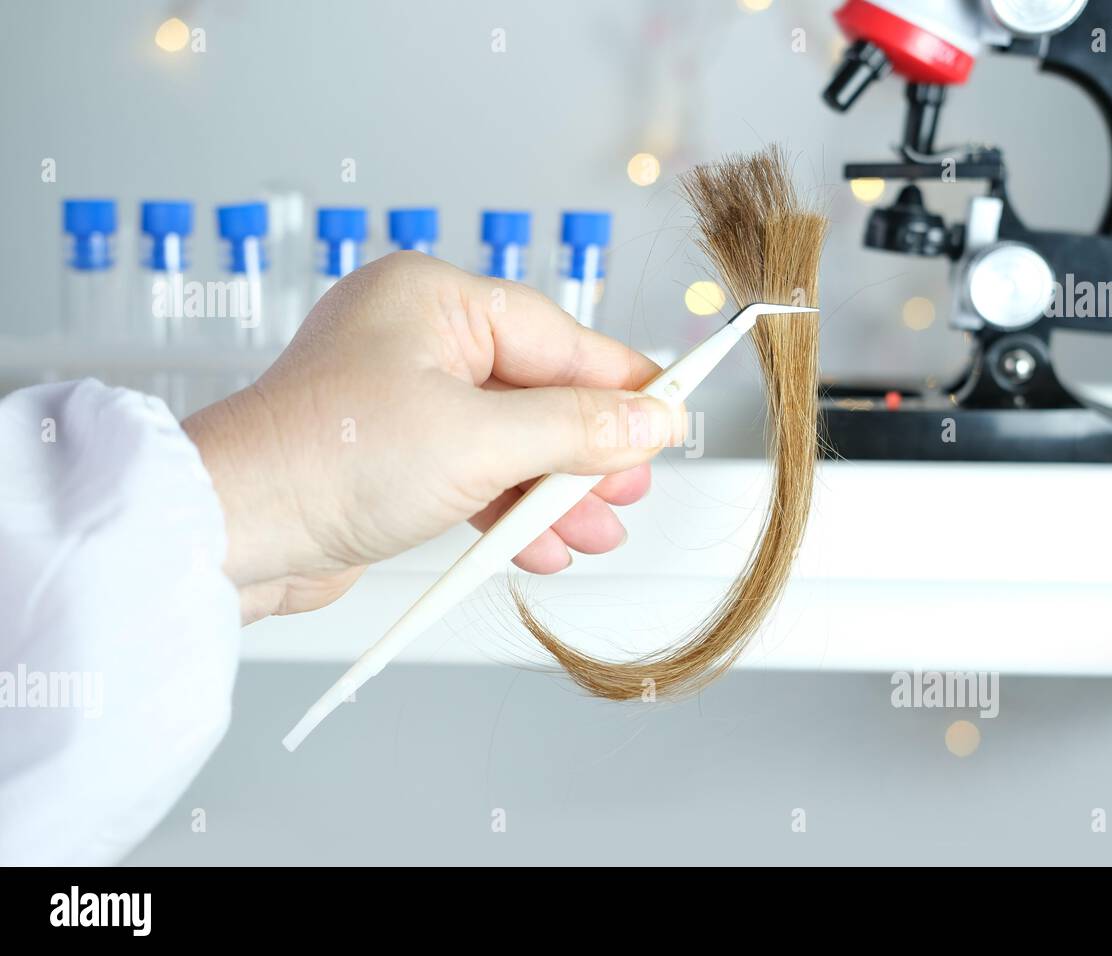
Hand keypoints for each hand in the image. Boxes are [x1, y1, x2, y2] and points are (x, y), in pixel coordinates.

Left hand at [183, 252, 680, 623]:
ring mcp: (402, 398)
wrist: (233, 533)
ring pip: (508, 438)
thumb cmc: (325, 460)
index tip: (670, 413)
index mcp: (432, 301)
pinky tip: (542, 547)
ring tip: (596, 531)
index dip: (619, 382)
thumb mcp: (480, 441)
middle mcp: (416, 340)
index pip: (555, 336)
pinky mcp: (392, 454)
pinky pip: (473, 472)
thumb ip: (577, 429)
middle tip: (631, 487)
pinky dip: (508, 509)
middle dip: (586, 450)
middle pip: (536, 390)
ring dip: (553, 491)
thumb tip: (649, 421)